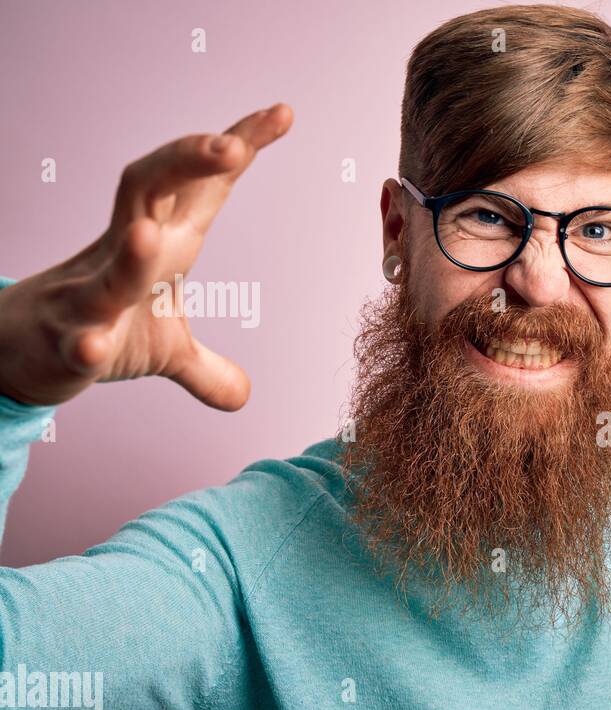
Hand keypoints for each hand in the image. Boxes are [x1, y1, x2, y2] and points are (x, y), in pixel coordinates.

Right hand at [0, 103, 293, 409]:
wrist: (22, 355)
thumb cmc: (100, 330)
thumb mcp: (166, 351)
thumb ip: (209, 366)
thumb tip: (245, 395)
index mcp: (163, 240)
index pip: (204, 186)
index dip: (240, 146)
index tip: (283, 112)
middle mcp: (125, 252)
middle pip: (152, 189)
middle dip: (188, 163)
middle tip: (233, 148)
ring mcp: (92, 294)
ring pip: (113, 264)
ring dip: (135, 253)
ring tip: (152, 237)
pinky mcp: (66, 338)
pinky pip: (78, 335)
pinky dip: (88, 341)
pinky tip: (96, 349)